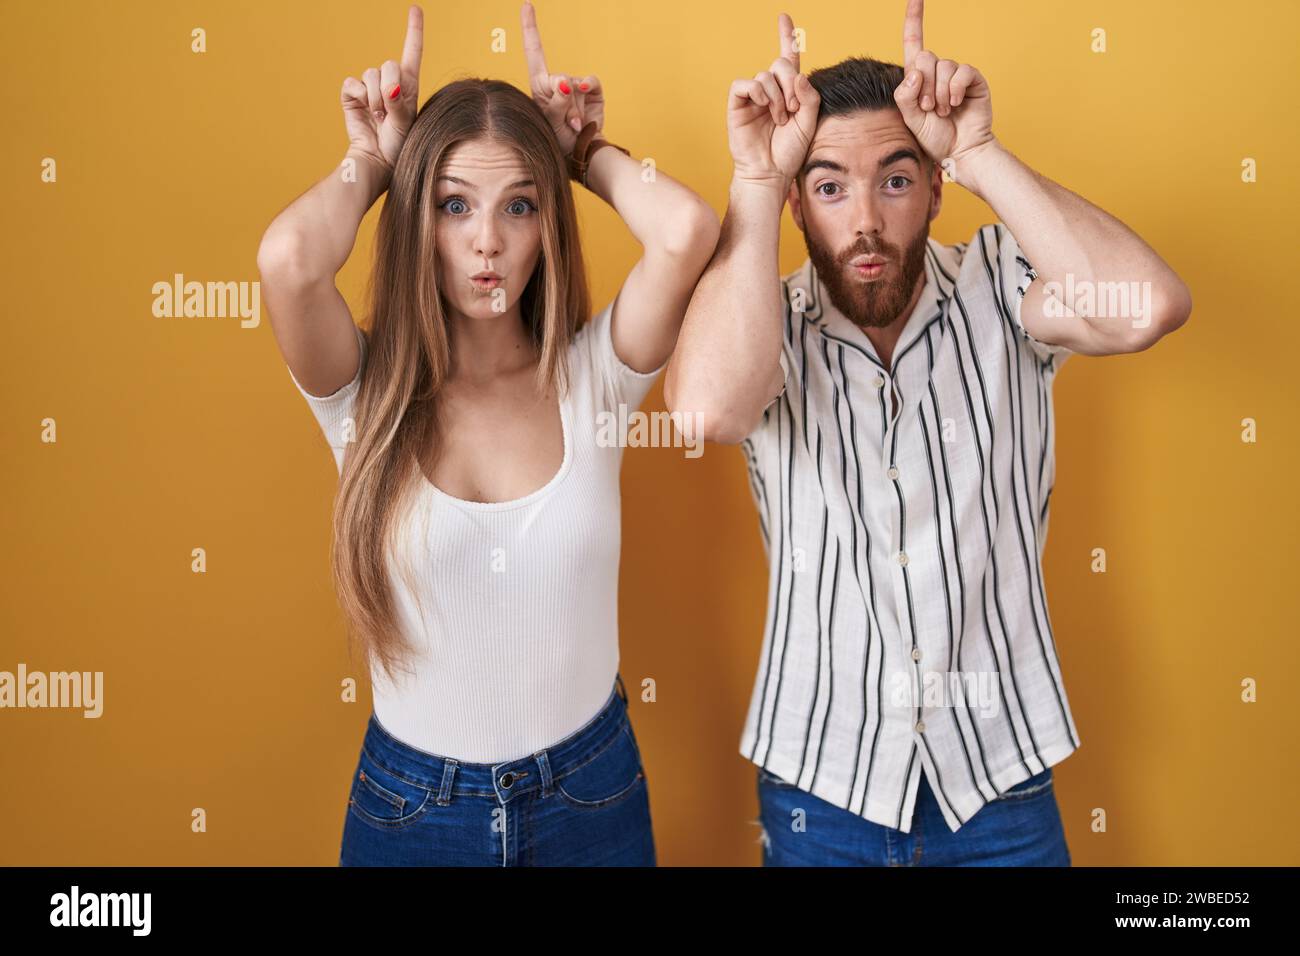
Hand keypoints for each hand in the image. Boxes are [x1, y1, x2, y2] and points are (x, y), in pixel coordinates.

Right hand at [340, 5, 423, 174]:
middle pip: (389, 64)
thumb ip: (399, 102)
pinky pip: (352, 83)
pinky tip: (365, 112)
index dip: (414, 29)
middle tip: (389, 114)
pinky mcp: (352, 95)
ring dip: (376, 98)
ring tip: (379, 119)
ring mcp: (370, 88)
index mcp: (409, 86)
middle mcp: (390, 83)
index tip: (415, 9)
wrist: (378, 161)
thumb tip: (390, 88)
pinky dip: (359, 97)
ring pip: (371, 74)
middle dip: (390, 88)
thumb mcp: (406, 122)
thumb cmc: (399, 146)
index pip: (412, 52)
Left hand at [521, 1, 604, 157]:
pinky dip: (588, 88)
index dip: (530, 27)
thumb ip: (555, 103)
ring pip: (573, 82)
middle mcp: (556, 83)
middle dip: (560, 98)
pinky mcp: (592, 91)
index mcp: (539, 87)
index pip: (534, 51)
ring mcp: (575, 87)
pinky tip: (583, 101)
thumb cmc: (557, 141)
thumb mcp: (550, 123)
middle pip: (556, 76)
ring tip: (573, 125)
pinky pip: (591, 80)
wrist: (581, 155)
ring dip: (573, 106)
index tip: (527, 4)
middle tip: (565, 121)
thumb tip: (564, 82)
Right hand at [727, 13, 819, 187]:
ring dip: (777, 96)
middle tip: (793, 109)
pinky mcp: (737, 105)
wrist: (771, 173)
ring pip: (765, 75)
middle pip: (779, 64)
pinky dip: (758, 92)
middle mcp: (770, 91)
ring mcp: (753, 98)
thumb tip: (799, 76)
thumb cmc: (789, 152)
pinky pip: (745, 83)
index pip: (788, 58)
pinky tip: (764, 107)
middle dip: (790, 84)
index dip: (786, 37)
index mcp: (788, 92)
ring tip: (780, 118)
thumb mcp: (809, 123)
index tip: (784, 17)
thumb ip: (810, 98)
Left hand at [891, 0, 994, 168]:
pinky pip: (961, 71)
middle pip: (925, 57)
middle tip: (928, 108)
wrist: (959, 151)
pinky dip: (954, 88)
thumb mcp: (910, 119)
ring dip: (939, 93)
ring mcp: (956, 74)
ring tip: (943, 111)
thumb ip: (904, 96)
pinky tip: (955, 103)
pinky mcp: (972, 79)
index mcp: (919, 77)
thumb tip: (914, 72)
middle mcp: (937, 72)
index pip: (914, 42)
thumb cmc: (934, 137)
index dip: (914, 19)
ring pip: (942, 66)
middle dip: (923, 85)